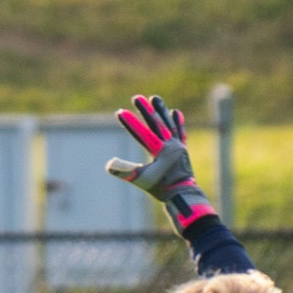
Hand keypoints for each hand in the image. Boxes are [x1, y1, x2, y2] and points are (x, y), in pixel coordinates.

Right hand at [105, 93, 214, 232]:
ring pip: (168, 124)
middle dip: (146, 110)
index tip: (120, 112)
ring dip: (161, 110)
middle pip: (157, 123)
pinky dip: (177, 122)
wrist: (183, 195)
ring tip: (154, 98)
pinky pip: (179, 132)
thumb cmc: (160, 188)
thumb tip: (109, 164)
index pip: (143, 134)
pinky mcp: (182, 149)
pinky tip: (175, 112)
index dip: (130, 123)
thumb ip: (125, 171)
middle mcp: (171, 145)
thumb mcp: (141, 180)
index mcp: (161, 152)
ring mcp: (178, 146)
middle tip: (137, 97)